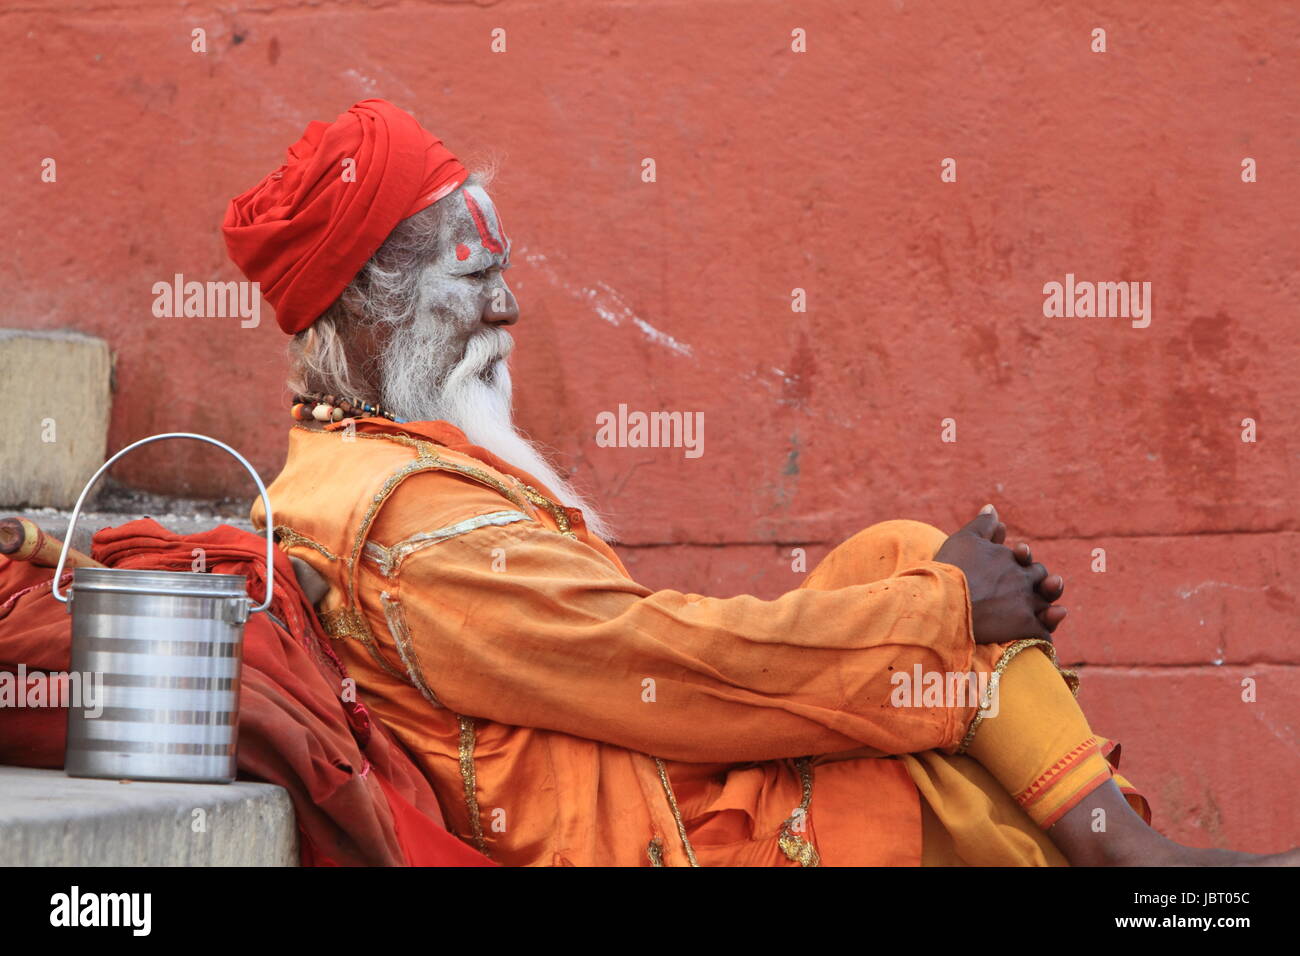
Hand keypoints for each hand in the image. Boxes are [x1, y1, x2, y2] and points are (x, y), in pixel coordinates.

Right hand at [933, 506, 1057, 644]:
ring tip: (1054, 611)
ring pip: (1048, 607)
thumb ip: (983, 524)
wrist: (944, 600)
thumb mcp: (965, 539)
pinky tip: (1040, 637)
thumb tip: (992, 508)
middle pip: (1042, 581)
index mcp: (1010, 559)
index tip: (1018, 560)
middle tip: (1042, 587)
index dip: (1024, 561)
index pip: (1026, 559)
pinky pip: (1044, 634)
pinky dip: (1044, 635)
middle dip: (1043, 584)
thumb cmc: (952, 567)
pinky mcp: (1025, 627)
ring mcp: (1026, 604)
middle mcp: (1023, 579)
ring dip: (1051, 610)